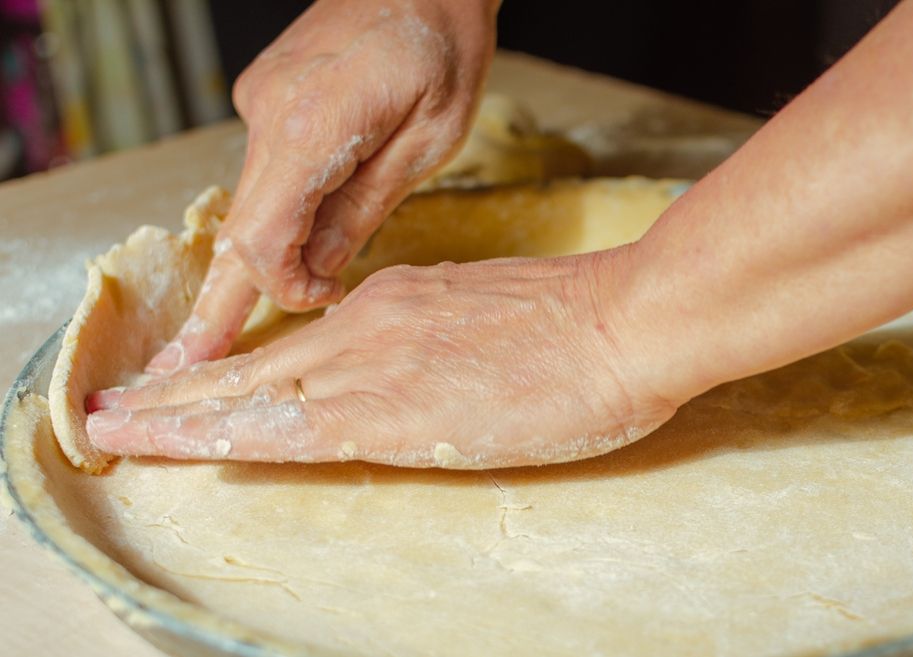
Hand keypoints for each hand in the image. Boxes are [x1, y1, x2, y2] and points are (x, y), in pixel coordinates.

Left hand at [85, 251, 679, 467]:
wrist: (621, 321)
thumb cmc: (578, 325)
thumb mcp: (486, 322)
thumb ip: (435, 346)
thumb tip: (413, 375)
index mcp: (394, 302)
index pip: (295, 344)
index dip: (238, 368)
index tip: (194, 384)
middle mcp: (365, 324)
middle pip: (252, 364)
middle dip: (179, 391)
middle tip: (120, 409)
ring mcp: (371, 362)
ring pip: (249, 394)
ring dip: (178, 416)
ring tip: (121, 431)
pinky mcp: (388, 411)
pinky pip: (285, 430)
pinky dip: (220, 439)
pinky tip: (178, 452)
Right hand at [145, 0, 498, 375]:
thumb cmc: (443, 45)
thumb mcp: (427, 141)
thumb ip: (364, 209)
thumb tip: (319, 271)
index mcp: (308, 128)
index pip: (263, 242)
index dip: (284, 289)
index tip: (323, 301)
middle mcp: (267, 115)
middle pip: (234, 231)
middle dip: (213, 305)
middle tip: (177, 367)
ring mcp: (260, 103)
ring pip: (249, 201)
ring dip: (256, 257)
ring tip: (231, 316)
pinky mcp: (267, 97)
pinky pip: (265, 171)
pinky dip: (278, 209)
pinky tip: (305, 226)